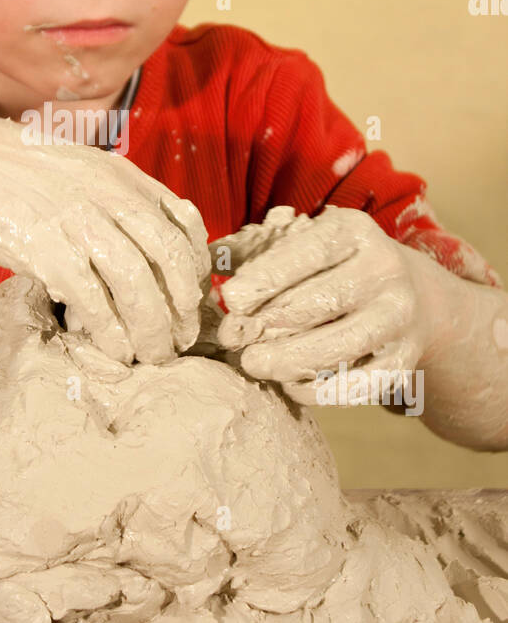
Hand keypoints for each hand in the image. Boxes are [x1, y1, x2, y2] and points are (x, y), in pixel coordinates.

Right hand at [0, 104, 210, 364]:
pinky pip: (92, 299)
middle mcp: (110, 196)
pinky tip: (115, 350)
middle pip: (169, 258)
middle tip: (182, 339)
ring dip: (152, 327)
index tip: (191, 297)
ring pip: (137, 283)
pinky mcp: (45, 247)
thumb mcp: (76, 169)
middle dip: (183, 306)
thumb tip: (129, 248)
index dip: (196, 266)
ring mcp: (79, 221)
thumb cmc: (9, 168)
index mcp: (121, 176)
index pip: (184, 222)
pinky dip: (110, 331)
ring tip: (154, 355)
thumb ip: (108, 200)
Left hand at [213, 206, 432, 404]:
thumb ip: (256, 255)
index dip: (267, 277)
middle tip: (233, 338)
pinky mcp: (403, 361)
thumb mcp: (303, 246)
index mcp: (355, 232)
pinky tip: (289, 383)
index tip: (231, 298)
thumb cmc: (332, 270)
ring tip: (253, 364)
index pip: (310, 253)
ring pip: (341, 345)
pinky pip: (358, 385)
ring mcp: (399, 318)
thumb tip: (212, 276)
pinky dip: (319, 389)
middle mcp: (386, 271)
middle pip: (322, 302)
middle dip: (269, 323)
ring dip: (289, 360)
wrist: (410, 297)